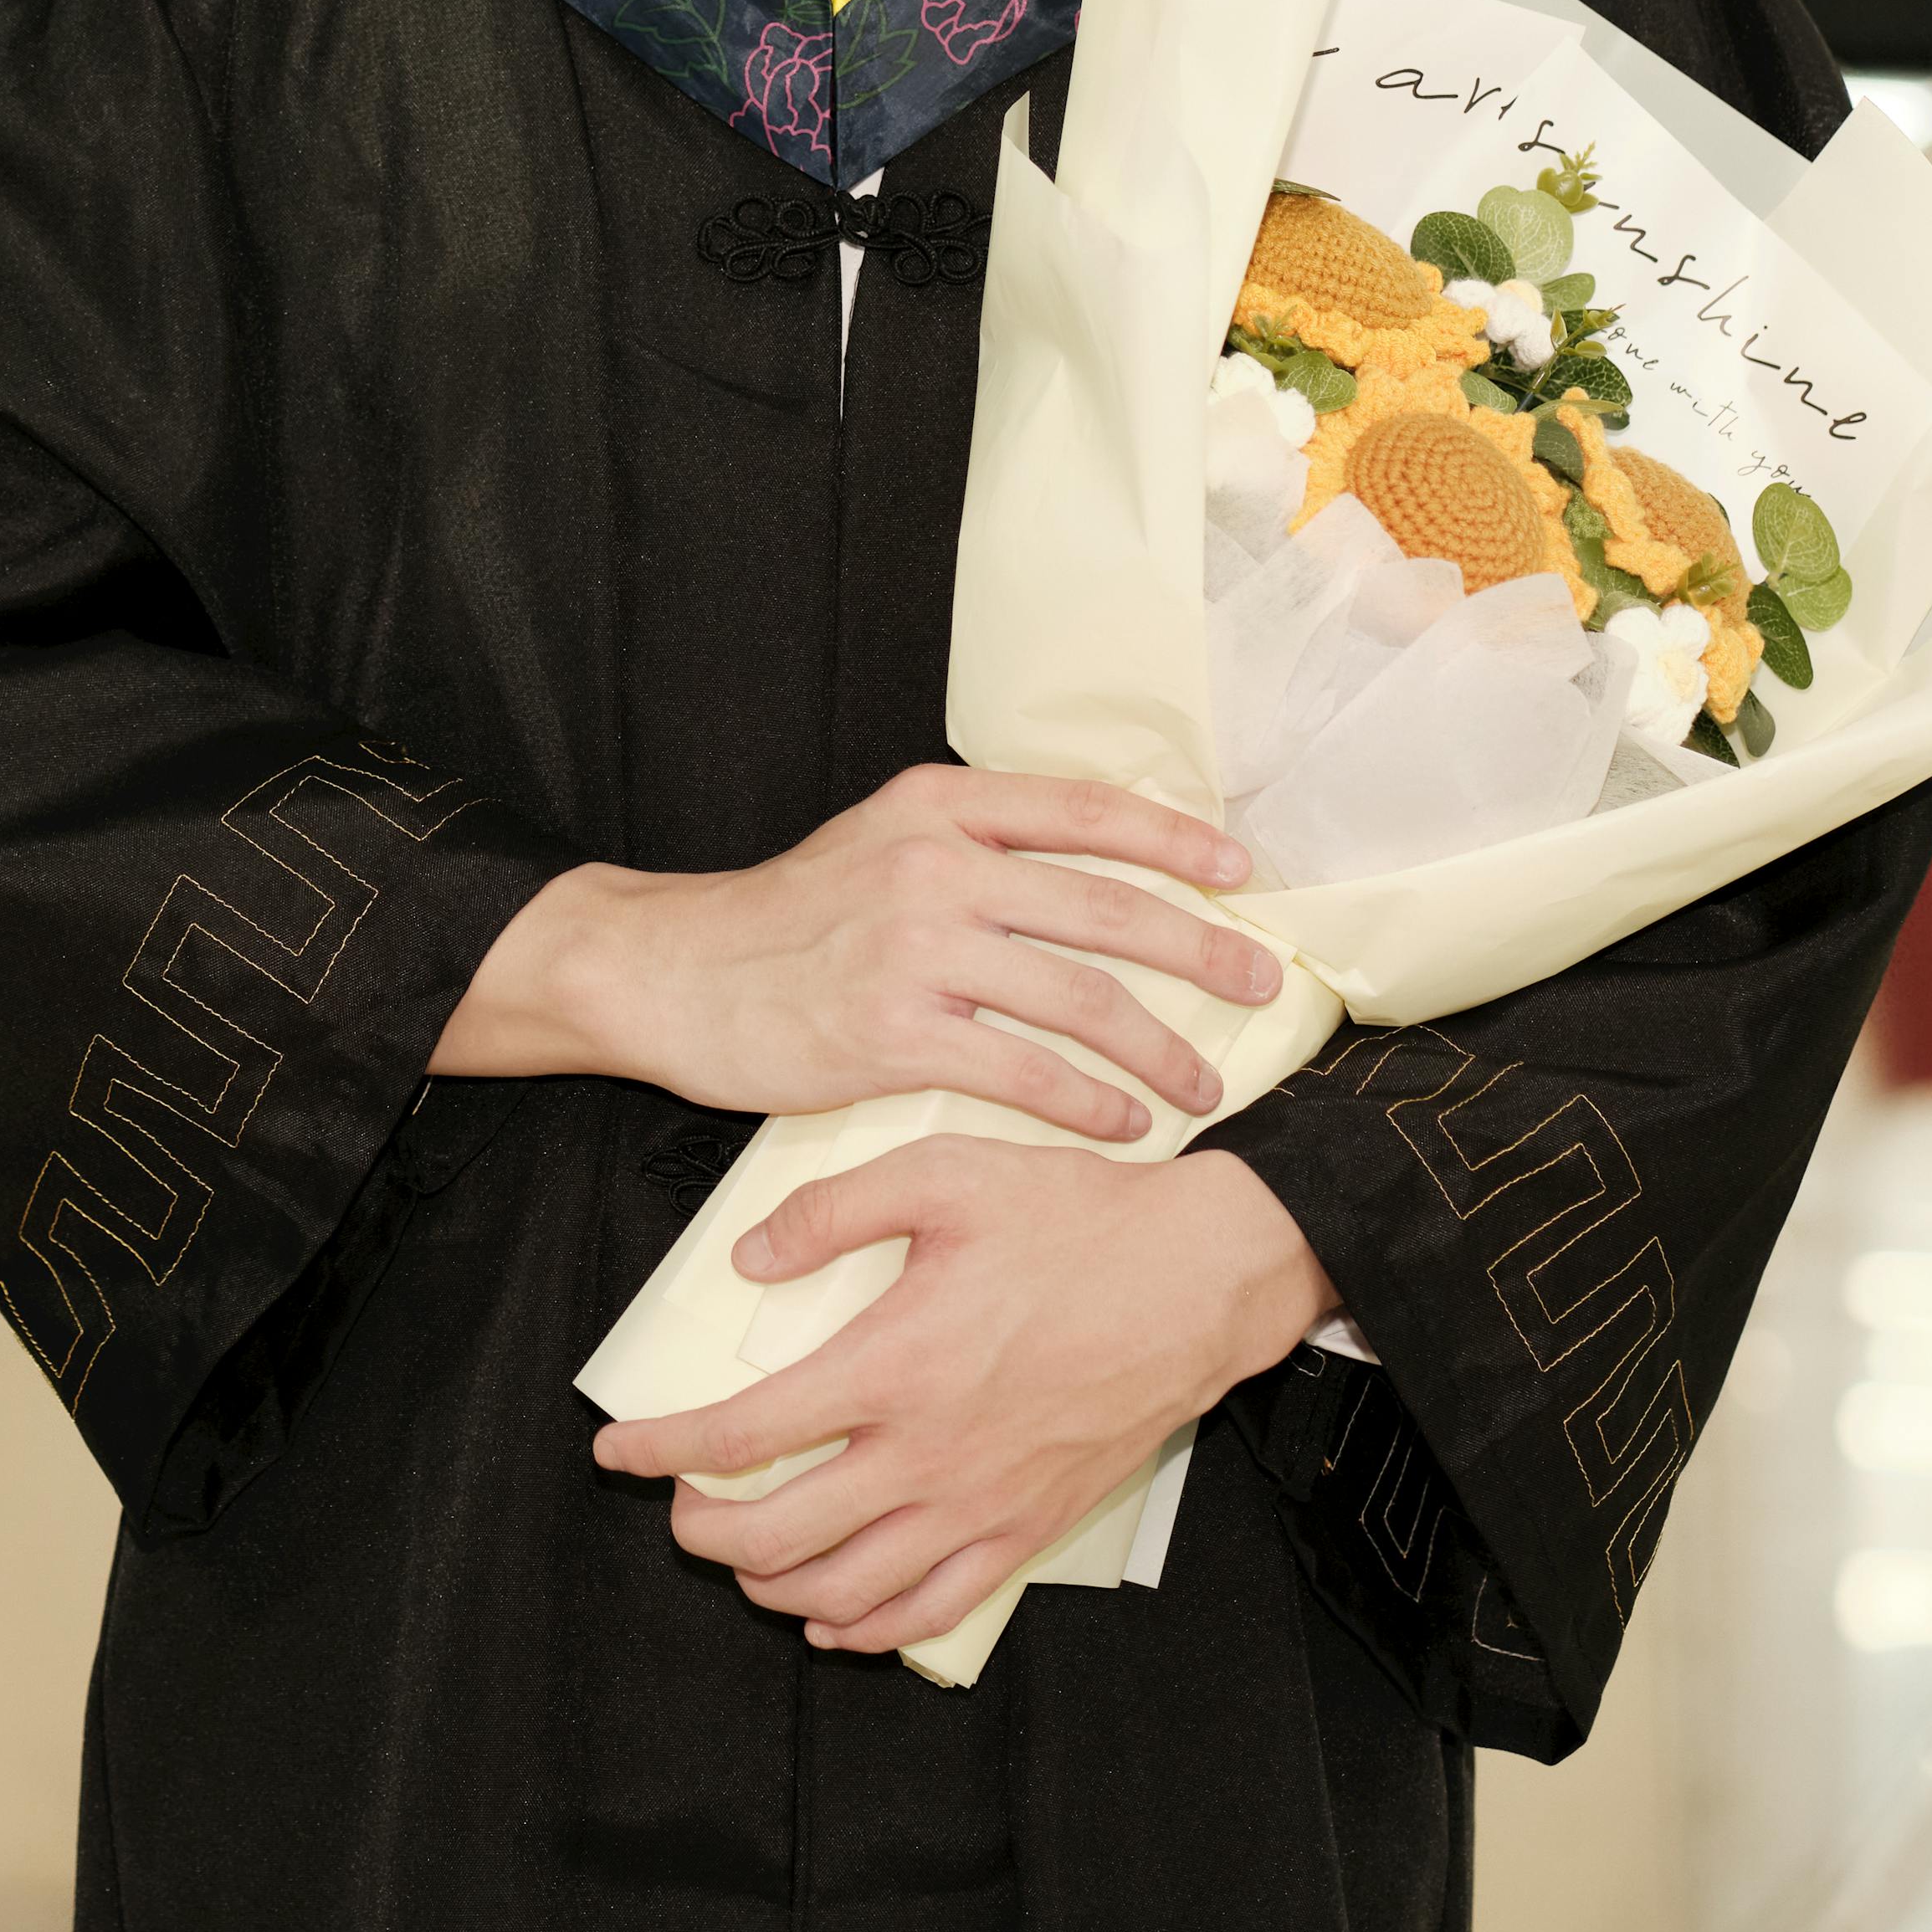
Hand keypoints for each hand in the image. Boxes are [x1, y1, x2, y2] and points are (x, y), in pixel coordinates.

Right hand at [434, 762, 1280, 1143]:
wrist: (670, 972)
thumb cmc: (782, 918)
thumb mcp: (876, 841)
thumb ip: (969, 845)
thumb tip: (1088, 866)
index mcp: (938, 806)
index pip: (1086, 810)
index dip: (1175, 837)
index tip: (1240, 870)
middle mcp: (935, 866)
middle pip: (1107, 909)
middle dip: (1201, 951)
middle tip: (1261, 985)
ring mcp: (916, 949)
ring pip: (1081, 999)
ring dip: (1159, 1049)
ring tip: (1200, 1085)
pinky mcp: (893, 1034)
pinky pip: (1024, 1072)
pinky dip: (1088, 1103)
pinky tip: (1121, 1125)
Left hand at [586, 1140, 1334, 1656]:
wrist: (1201, 1278)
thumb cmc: (1078, 1221)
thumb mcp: (944, 1172)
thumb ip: (832, 1209)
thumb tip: (750, 1257)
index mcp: (893, 1365)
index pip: (742, 1436)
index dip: (662, 1452)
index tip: (617, 1451)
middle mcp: (927, 1454)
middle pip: (777, 1535)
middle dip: (703, 1533)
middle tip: (676, 1510)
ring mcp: (980, 1505)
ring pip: (845, 1592)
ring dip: (771, 1587)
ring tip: (740, 1559)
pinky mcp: (1027, 1529)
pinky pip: (930, 1609)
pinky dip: (867, 1629)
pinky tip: (833, 1620)